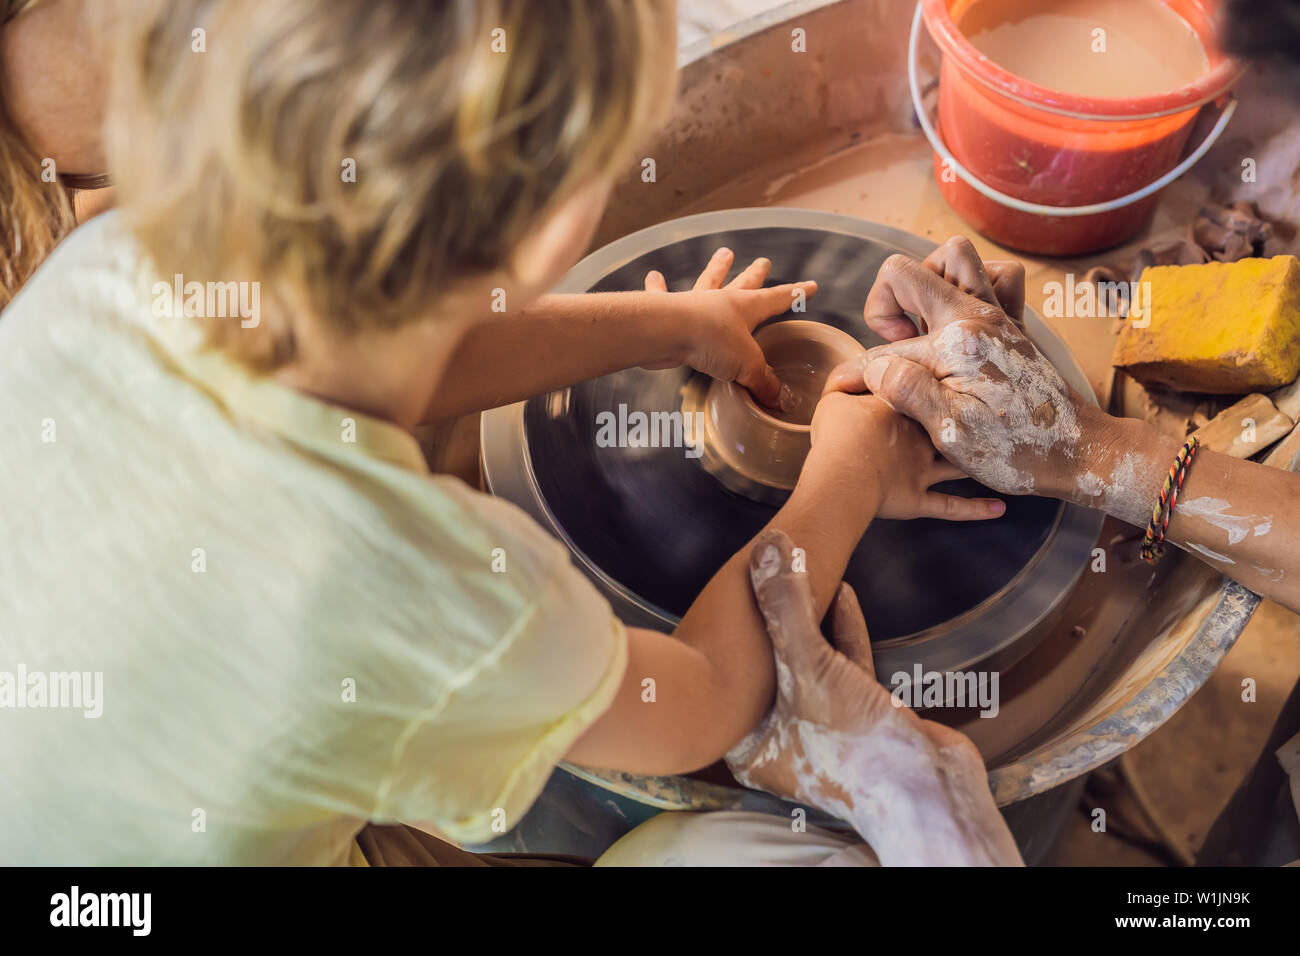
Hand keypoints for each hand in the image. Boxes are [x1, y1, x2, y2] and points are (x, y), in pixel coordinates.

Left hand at [642, 247, 817, 407]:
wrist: (667, 332)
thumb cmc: (711, 342)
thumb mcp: (747, 366)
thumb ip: (763, 382)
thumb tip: (779, 400)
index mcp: (746, 308)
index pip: (778, 299)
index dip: (795, 295)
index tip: (810, 287)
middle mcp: (721, 301)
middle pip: (744, 284)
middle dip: (756, 275)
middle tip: (763, 262)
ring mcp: (694, 303)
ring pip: (708, 281)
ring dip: (717, 268)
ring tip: (724, 253)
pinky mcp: (668, 310)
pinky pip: (661, 294)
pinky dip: (657, 286)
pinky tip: (654, 275)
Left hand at [725, 530, 1022, 864]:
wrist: (928, 792)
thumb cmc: (855, 747)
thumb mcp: (809, 669)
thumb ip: (785, 607)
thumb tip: (765, 547)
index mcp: (749, 745)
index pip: (730, 678)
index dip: (731, 634)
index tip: (729, 589)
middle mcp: (780, 741)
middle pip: (769, 668)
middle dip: (772, 620)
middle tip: (761, 572)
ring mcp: (823, 732)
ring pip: (809, 664)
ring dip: (810, 619)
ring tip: (801, 572)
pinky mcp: (861, 718)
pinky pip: (843, 666)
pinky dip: (843, 631)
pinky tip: (843, 593)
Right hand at [808, 391, 1005, 520]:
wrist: (841, 479)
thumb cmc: (837, 437)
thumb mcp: (835, 398)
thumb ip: (847, 381)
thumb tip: (862, 367)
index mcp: (903, 405)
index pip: (912, 386)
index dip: (912, 385)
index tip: (914, 385)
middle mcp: (919, 435)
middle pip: (936, 422)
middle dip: (947, 417)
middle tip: (958, 413)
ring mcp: (923, 469)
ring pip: (954, 461)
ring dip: (971, 460)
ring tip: (987, 454)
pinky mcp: (919, 498)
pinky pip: (951, 506)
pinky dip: (974, 509)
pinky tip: (997, 508)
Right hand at [824, 237, 1102, 497]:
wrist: (1079, 452)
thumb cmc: (1016, 450)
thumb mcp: (950, 432)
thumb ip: (907, 390)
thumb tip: (875, 365)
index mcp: (956, 341)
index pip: (885, 346)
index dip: (857, 371)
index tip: (844, 393)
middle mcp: (977, 316)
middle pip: (908, 270)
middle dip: (886, 302)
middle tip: (897, 344)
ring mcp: (998, 316)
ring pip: (956, 257)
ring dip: (930, 281)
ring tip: (923, 325)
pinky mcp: (1013, 325)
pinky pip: (998, 277)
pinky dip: (974, 286)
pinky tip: (960, 327)